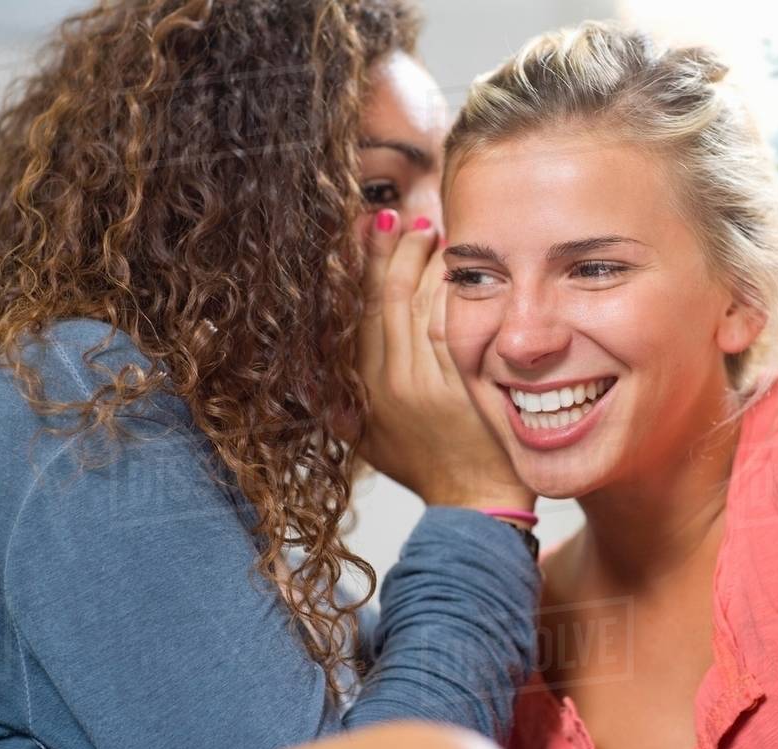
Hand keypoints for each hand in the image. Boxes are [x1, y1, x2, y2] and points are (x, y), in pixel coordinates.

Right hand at [356, 211, 533, 511]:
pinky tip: (461, 265)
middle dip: (395, 251)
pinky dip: (456, 289)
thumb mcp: (369, 442)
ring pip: (422, 304)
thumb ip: (338, 406)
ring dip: (427, 262)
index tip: (366, 231)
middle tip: (406, 219)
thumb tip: (302, 372)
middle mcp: (394, 381)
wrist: (475, 499)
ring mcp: (432, 381)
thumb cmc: (424, 467)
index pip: (358, 313)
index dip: (361, 267)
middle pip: (389, 298)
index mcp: (367, 390)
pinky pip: (455, 322)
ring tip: (434, 231)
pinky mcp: (467, 383)